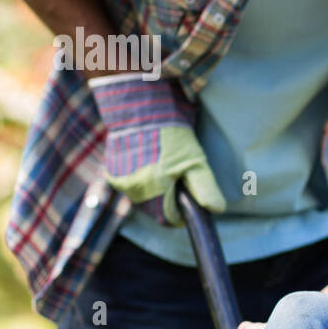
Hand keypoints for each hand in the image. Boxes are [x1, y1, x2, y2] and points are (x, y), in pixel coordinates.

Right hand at [89, 73, 225, 224]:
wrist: (140, 109)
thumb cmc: (171, 135)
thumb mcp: (195, 161)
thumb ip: (205, 188)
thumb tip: (216, 210)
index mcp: (154, 191)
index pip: (170, 219)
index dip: (182, 211)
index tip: (188, 196)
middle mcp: (133, 190)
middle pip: (156, 209)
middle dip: (168, 198)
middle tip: (176, 174)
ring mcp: (119, 182)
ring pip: (143, 198)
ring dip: (154, 189)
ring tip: (162, 164)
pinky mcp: (111, 172)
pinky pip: (130, 185)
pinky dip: (140, 178)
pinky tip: (148, 160)